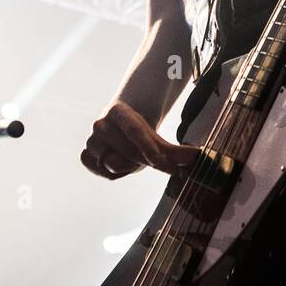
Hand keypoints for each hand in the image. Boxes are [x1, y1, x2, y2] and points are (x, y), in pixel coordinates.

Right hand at [81, 100, 200, 179]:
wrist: (119, 127)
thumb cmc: (141, 134)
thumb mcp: (157, 138)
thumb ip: (176, 151)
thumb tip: (200, 158)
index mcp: (119, 111)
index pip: (136, 131)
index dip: (151, 149)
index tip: (166, 164)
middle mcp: (101, 124)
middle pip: (129, 152)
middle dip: (147, 161)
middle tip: (164, 165)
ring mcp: (91, 140)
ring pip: (115, 165)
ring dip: (130, 167)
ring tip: (134, 159)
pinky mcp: (85, 156)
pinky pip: (100, 172)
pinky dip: (112, 173)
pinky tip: (120, 165)